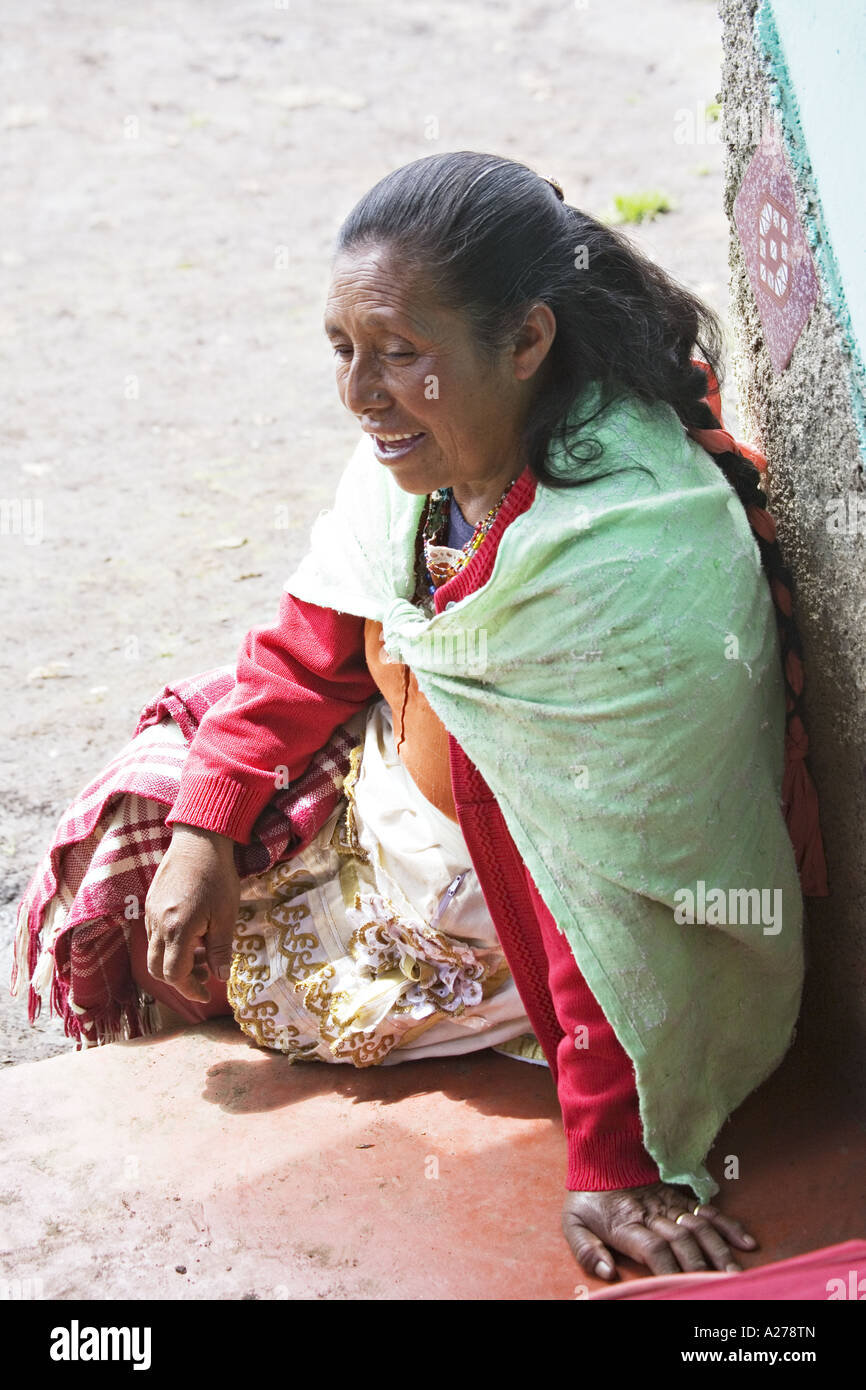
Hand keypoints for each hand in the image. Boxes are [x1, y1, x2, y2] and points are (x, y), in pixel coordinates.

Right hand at [144, 824, 240, 1001]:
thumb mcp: (226, 916)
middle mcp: (157, 924)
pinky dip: (170, 943)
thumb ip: (221, 950)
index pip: (173, 974)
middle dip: (179, 980)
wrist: (199, 839)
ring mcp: (151, 913)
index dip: (190, 989)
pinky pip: (154, 933)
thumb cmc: (217, 876)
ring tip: (203, 953)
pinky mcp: (150, 903)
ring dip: (175, 961)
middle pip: (156, 969)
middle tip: (204, 977)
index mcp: (177, 930)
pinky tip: (193, 933)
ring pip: (154, 951)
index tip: (206, 993)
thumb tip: (221, 977)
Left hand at [562, 1182, 757, 1281]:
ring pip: (698, 1227)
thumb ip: (586, 1250)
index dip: (671, 1268)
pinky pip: (705, 1210)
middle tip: (721, 1286)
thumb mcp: (572, 1222)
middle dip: (701, 1265)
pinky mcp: (678, 1196)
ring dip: (719, 1250)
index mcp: (625, 1224)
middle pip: (681, 1240)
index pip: (654, 1249)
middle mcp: (651, 1214)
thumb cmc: (586, 1195)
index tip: (686, 1288)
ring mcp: (668, 1203)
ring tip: (735, 1272)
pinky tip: (744, 1242)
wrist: (598, 1152)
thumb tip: (607, 1272)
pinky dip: (726, 1225)